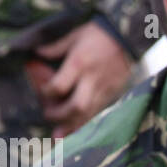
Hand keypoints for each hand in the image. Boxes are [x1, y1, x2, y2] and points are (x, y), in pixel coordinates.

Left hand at [32, 21, 133, 136]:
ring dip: (73, 125)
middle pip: (76, 106)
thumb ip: (55, 47)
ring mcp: (104, 89)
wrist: (129, 37)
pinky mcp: (113, 93)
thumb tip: (37, 53)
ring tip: (60, 134)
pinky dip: (87, 122)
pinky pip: (99, 112)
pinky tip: (78, 130)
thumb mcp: (75, 35)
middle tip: (49, 115)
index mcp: (79, 64)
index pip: (59, 86)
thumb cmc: (99, 33)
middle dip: (60, 115)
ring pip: (89, 114)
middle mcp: (92, 80)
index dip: (47, 93)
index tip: (43, 92)